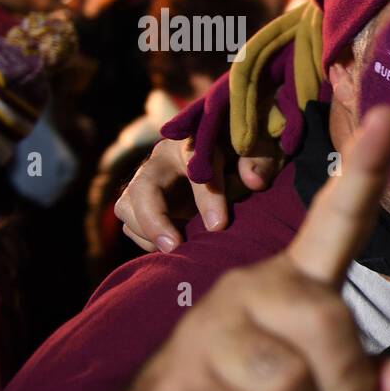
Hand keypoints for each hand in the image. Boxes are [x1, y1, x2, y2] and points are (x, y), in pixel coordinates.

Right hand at [110, 106, 389, 390]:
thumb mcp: (329, 388)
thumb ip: (380, 382)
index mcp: (298, 279)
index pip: (336, 216)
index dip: (365, 170)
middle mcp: (254, 287)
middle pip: (328, 325)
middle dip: (350, 389)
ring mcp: (213, 331)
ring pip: (293, 388)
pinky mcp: (185, 383)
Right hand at [118, 135, 281, 252]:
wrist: (229, 151)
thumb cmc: (245, 150)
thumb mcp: (261, 147)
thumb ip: (261, 159)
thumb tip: (254, 181)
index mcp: (192, 140)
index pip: (194, 163)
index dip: (207, 196)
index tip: (219, 225)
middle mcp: (162, 159)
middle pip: (143, 188)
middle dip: (155, 220)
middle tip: (175, 247)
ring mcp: (148, 181)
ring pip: (128, 206)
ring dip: (147, 232)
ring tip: (175, 250)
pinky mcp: (142, 203)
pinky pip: (130, 223)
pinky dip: (146, 239)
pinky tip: (172, 247)